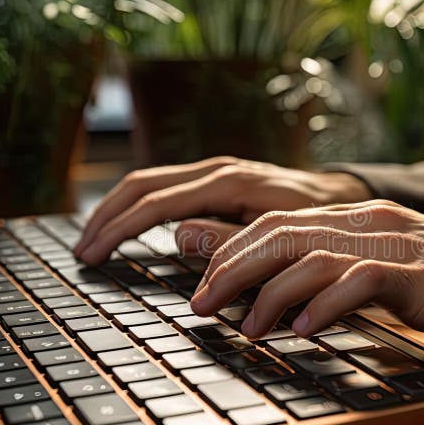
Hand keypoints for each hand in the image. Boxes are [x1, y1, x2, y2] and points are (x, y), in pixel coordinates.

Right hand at [74, 156, 370, 264]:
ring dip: (118, 209)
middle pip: (141, 184)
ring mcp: (215, 171)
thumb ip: (230, 238)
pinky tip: (128, 226)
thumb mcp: (280, 237)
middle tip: (82, 251)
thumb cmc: (315, 222)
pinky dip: (139, 206)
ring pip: (149, 182)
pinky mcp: (217, 179)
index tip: (91, 255)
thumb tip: (176, 236)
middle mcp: (215, 169)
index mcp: (227, 183)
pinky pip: (166, 187)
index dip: (119, 230)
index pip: (156, 203)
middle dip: (107, 217)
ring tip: (94, 239)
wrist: (341, 197)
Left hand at [185, 200, 423, 355]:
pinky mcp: (421, 274)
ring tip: (244, 328)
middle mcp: (371, 221)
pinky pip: (360, 282)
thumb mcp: (385, 278)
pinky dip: (324, 306)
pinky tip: (302, 333)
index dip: (231, 252)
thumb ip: (335, 278)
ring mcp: (397, 243)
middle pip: (281, 232)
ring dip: (268, 293)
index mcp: (359, 219)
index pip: (277, 224)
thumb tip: (280, 300)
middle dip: (230, 267)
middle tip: (200, 304)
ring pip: (311, 254)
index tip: (203, 285)